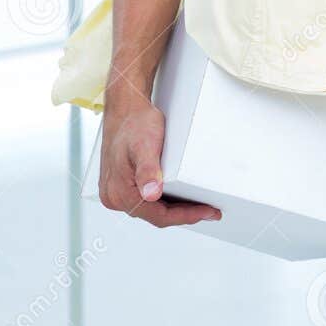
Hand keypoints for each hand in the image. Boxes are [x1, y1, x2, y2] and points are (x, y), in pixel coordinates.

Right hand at [99, 96, 220, 226]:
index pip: (158, 216)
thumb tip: (150, 195)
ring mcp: (117, 191)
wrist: (125, 109)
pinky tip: (182, 197)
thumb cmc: (135, 124)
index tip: (208, 212)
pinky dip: (167, 201)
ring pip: (152, 210)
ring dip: (176, 210)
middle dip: (184, 215)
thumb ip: (148, 172)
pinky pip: (147, 200)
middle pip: (156, 216)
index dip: (185, 217)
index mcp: (119, 192)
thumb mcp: (145, 146)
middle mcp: (114, 196)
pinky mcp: (123, 184)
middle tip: (211, 211)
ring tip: (201, 206)